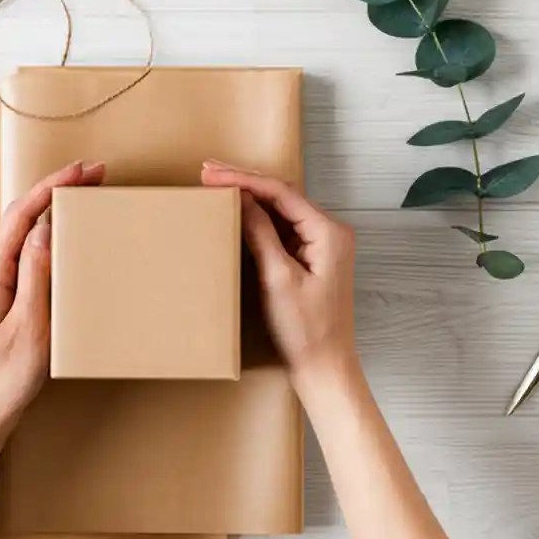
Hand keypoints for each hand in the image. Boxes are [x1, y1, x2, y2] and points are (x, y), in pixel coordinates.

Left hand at [0, 161, 105, 444]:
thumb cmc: (1, 380)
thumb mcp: (28, 327)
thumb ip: (36, 275)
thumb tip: (46, 228)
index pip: (21, 214)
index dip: (51, 185)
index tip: (83, 171)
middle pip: (22, 217)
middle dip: (57, 191)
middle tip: (95, 177)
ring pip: (25, 236)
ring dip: (55, 213)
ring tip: (87, 201)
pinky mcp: (3, 300)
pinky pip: (28, 258)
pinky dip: (52, 241)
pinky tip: (71, 245)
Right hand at [201, 160, 357, 383]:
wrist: (325, 367)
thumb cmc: (306, 331)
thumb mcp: (278, 279)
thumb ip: (261, 234)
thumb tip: (240, 199)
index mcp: (329, 232)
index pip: (280, 193)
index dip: (243, 180)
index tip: (211, 175)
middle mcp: (330, 232)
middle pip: (282, 195)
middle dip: (245, 181)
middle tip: (207, 171)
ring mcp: (322, 244)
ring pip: (281, 209)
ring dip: (250, 196)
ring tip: (216, 183)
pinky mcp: (313, 257)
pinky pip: (283, 228)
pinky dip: (259, 217)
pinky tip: (236, 210)